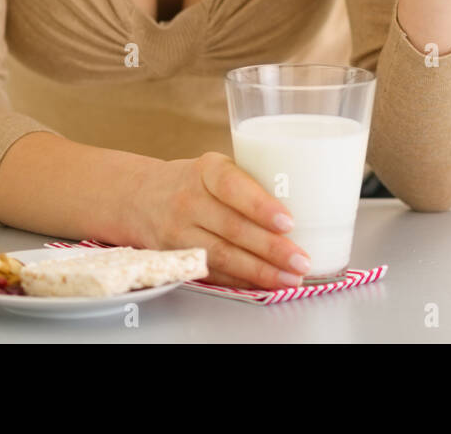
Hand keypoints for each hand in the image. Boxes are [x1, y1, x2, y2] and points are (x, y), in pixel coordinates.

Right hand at [129, 152, 312, 289]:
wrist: (140, 197)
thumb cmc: (195, 181)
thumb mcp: (217, 167)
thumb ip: (251, 183)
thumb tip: (310, 201)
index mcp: (206, 170)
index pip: (232, 186)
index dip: (260, 205)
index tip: (287, 221)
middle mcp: (189, 200)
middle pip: (232, 228)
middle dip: (271, 248)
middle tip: (302, 259)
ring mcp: (178, 232)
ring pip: (223, 256)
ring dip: (261, 271)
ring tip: (291, 277)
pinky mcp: (175, 258)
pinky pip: (213, 273)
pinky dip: (242, 281)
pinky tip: (265, 283)